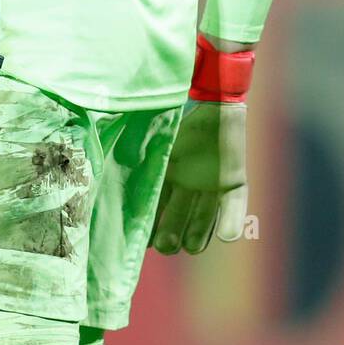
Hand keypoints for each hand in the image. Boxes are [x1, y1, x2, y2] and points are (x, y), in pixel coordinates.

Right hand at [148, 101, 247, 253]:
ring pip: (203, 220)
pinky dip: (230, 224)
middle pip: (178, 220)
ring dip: (197, 235)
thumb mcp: (151, 141)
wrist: (212, 99)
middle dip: (170, 235)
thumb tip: (109, 185)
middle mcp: (187, 186)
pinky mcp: (233, 183)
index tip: (144, 239)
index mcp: (165, 175)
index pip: (156, 209)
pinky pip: (234, 209)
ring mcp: (210, 186)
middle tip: (166, 243)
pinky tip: (225, 235)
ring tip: (190, 244)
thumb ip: (136, 160)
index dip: (150, 227)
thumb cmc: (176, 117)